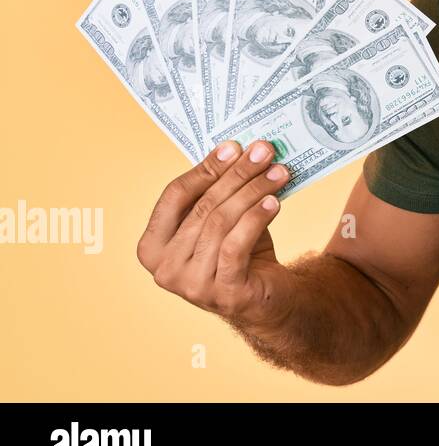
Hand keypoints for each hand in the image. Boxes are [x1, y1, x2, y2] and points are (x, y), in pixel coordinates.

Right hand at [137, 140, 291, 325]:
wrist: (268, 300)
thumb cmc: (242, 253)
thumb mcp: (224, 220)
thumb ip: (221, 192)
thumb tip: (239, 149)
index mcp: (153, 246)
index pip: (174, 196)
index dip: (204, 168)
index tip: (233, 146)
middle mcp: (164, 269)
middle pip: (203, 206)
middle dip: (238, 174)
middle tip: (264, 151)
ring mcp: (190, 285)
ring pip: (221, 223)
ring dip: (253, 191)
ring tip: (278, 173)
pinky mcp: (221, 293)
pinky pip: (236, 245)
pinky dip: (256, 218)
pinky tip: (275, 201)